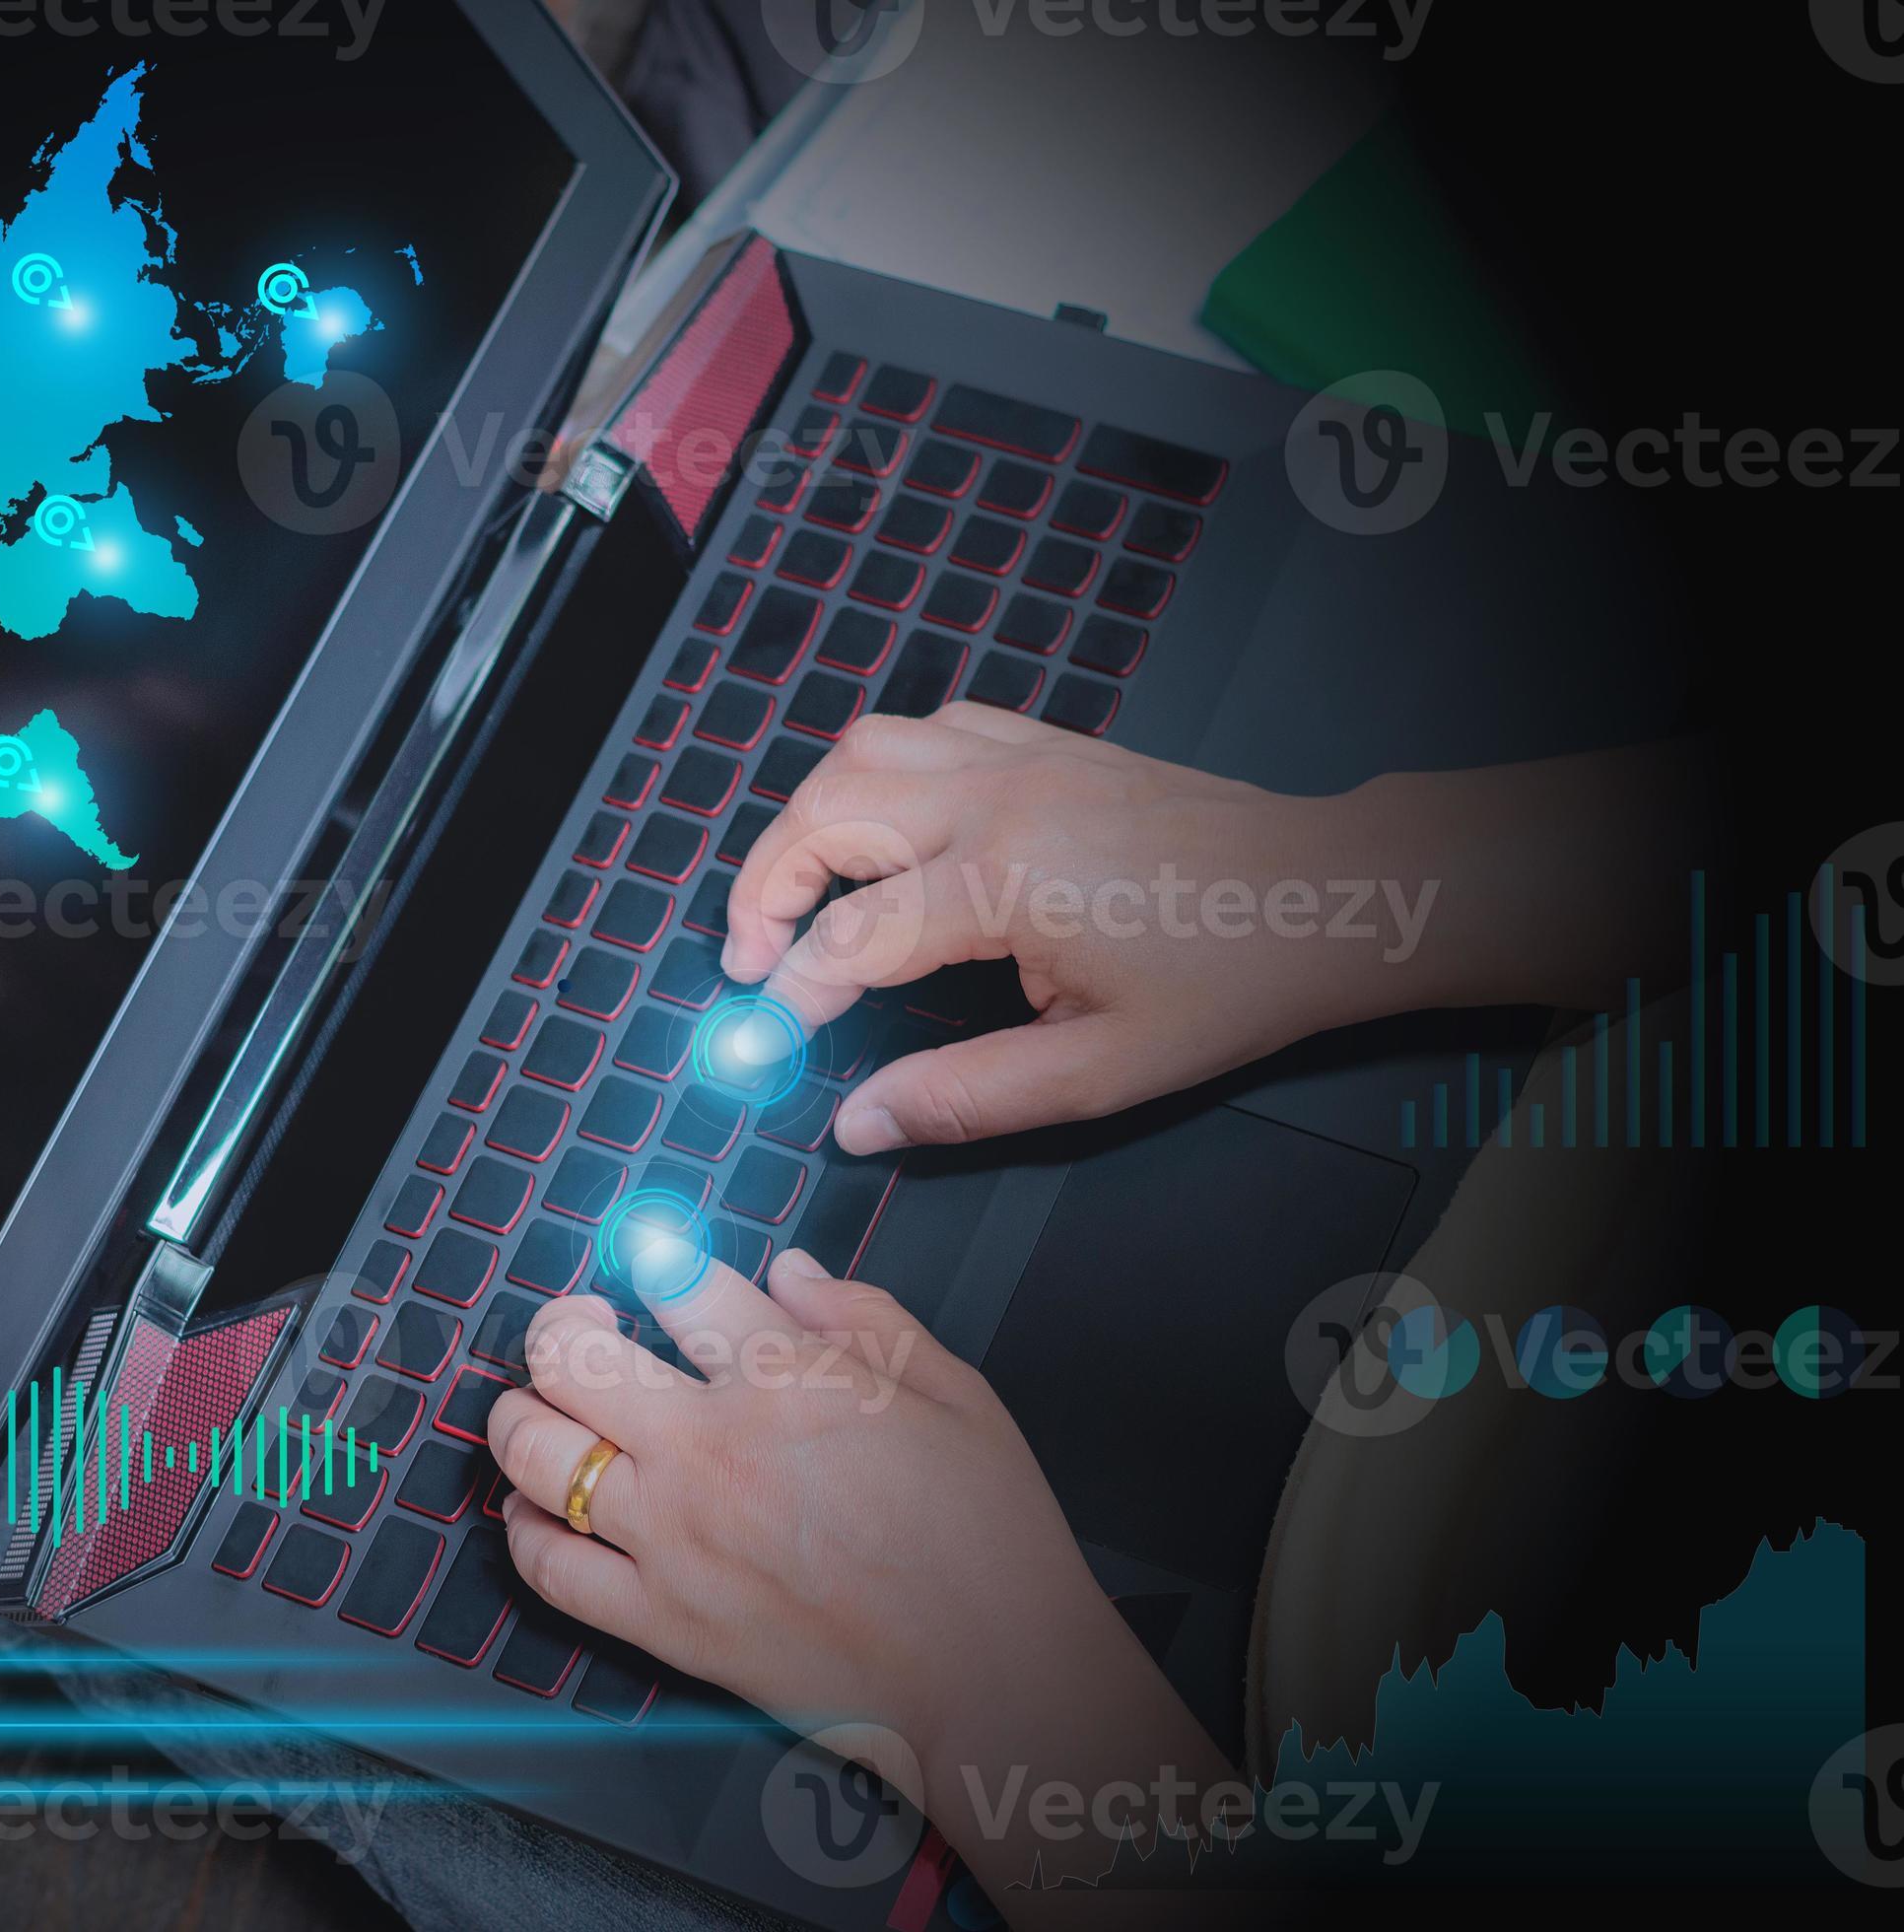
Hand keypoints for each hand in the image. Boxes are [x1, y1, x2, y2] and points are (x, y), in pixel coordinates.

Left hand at [486, 1250, 1222, 1896]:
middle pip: (568, 1354)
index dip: (658, 1256)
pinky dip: (525, 1530)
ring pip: (534, 1452)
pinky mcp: (663, 1623)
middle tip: (586, 1327)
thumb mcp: (957, 1395)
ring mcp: (676, 1540)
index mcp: (791, 1380)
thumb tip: (788, 1272)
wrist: (997, 1681)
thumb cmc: (991, 1540)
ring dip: (522, 1415)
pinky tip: (543, 1509)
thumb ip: (865, 1318)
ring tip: (544, 1408)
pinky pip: (549, 1568)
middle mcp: (714, 1450)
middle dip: (563, 1322)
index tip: (657, 1263)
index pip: (675, 1279)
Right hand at [718, 703, 1396, 1152]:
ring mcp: (1016, 756)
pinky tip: (880, 830)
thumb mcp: (1098, 1070)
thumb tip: (856, 1124)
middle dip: (762, 891)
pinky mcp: (1041, 742)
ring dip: (806, 820)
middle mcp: (991, 799)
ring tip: (797, 894)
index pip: (847, 940)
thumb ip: (963, 1097)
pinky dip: (874, 772)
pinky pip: (921, 728)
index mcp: (1001, 881)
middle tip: (749, 962)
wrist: (1330, 894)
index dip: (790, 998)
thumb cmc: (1229, 983)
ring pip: (857, 753)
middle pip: (821, 817)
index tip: (765, 1042)